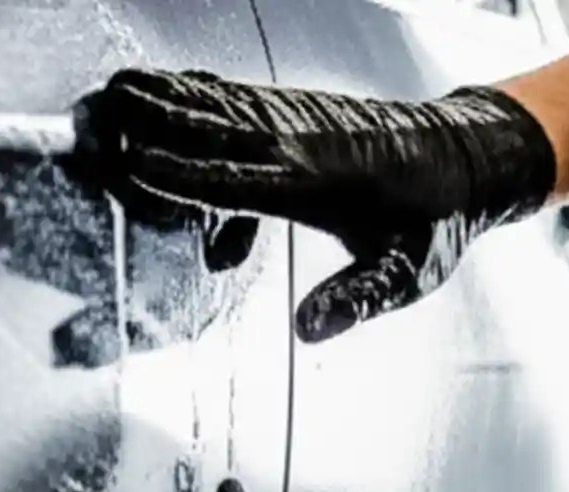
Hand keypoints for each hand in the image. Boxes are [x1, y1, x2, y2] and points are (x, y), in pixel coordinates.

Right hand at [74, 69, 554, 341]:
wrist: (468, 156)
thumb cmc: (433, 221)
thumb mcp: (405, 271)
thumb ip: (356, 298)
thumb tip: (308, 330)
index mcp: (318, 186)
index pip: (237, 180)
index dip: (185, 174)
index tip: (134, 164)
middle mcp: (301, 143)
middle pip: (215, 129)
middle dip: (155, 120)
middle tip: (101, 111)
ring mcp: (300, 119)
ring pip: (223, 104)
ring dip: (168, 95)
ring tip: (116, 86)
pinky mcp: (303, 107)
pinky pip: (242, 96)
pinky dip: (201, 90)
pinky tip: (173, 85)